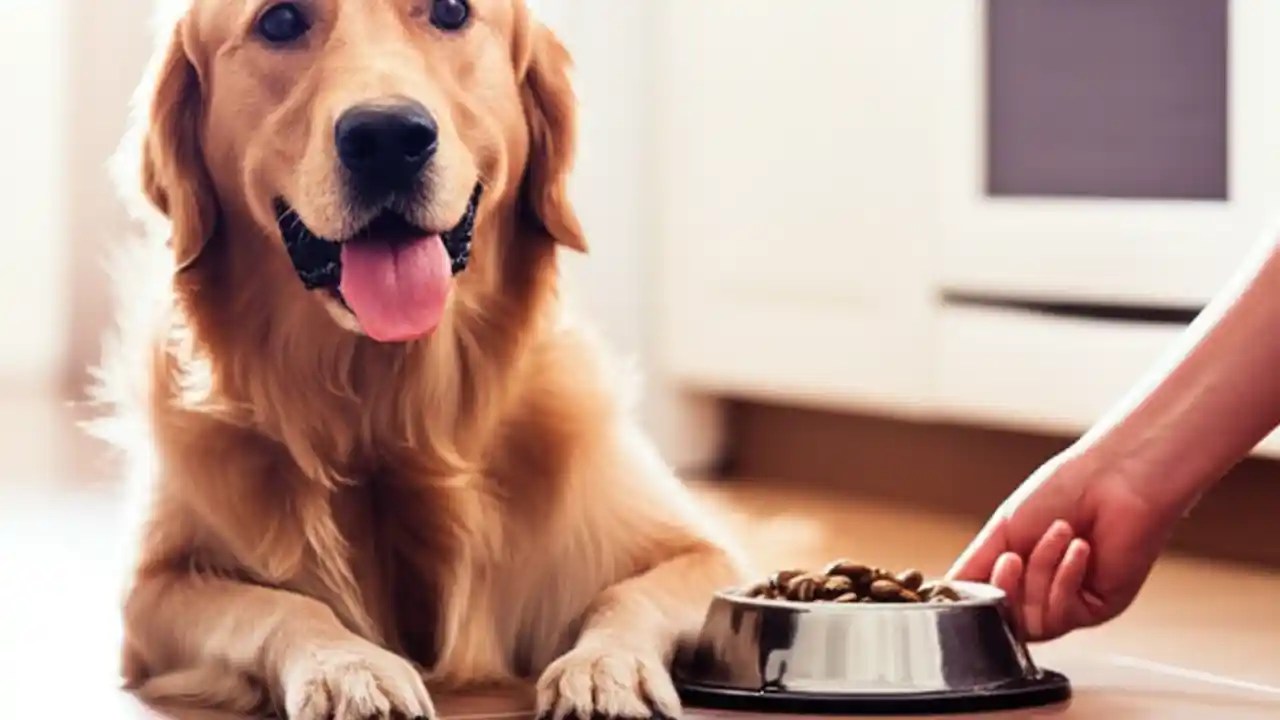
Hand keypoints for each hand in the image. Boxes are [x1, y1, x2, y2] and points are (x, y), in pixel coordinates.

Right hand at [948, 452, 1181, 641]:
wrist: (1115, 479)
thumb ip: (973, 566)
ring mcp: (1070, 602)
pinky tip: (1080, 547)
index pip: (986, 604)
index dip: (979, 593)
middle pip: (1007, 620)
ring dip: (1042, 572)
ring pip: (1035, 620)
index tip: (985, 563)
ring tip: (1058, 533)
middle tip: (1014, 556)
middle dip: (1008, 586)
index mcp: (1018, 573)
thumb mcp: (1003, 529)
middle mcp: (1041, 592)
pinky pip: (1065, 613)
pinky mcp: (1099, 608)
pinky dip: (1066, 577)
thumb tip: (945, 592)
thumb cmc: (1065, 490)